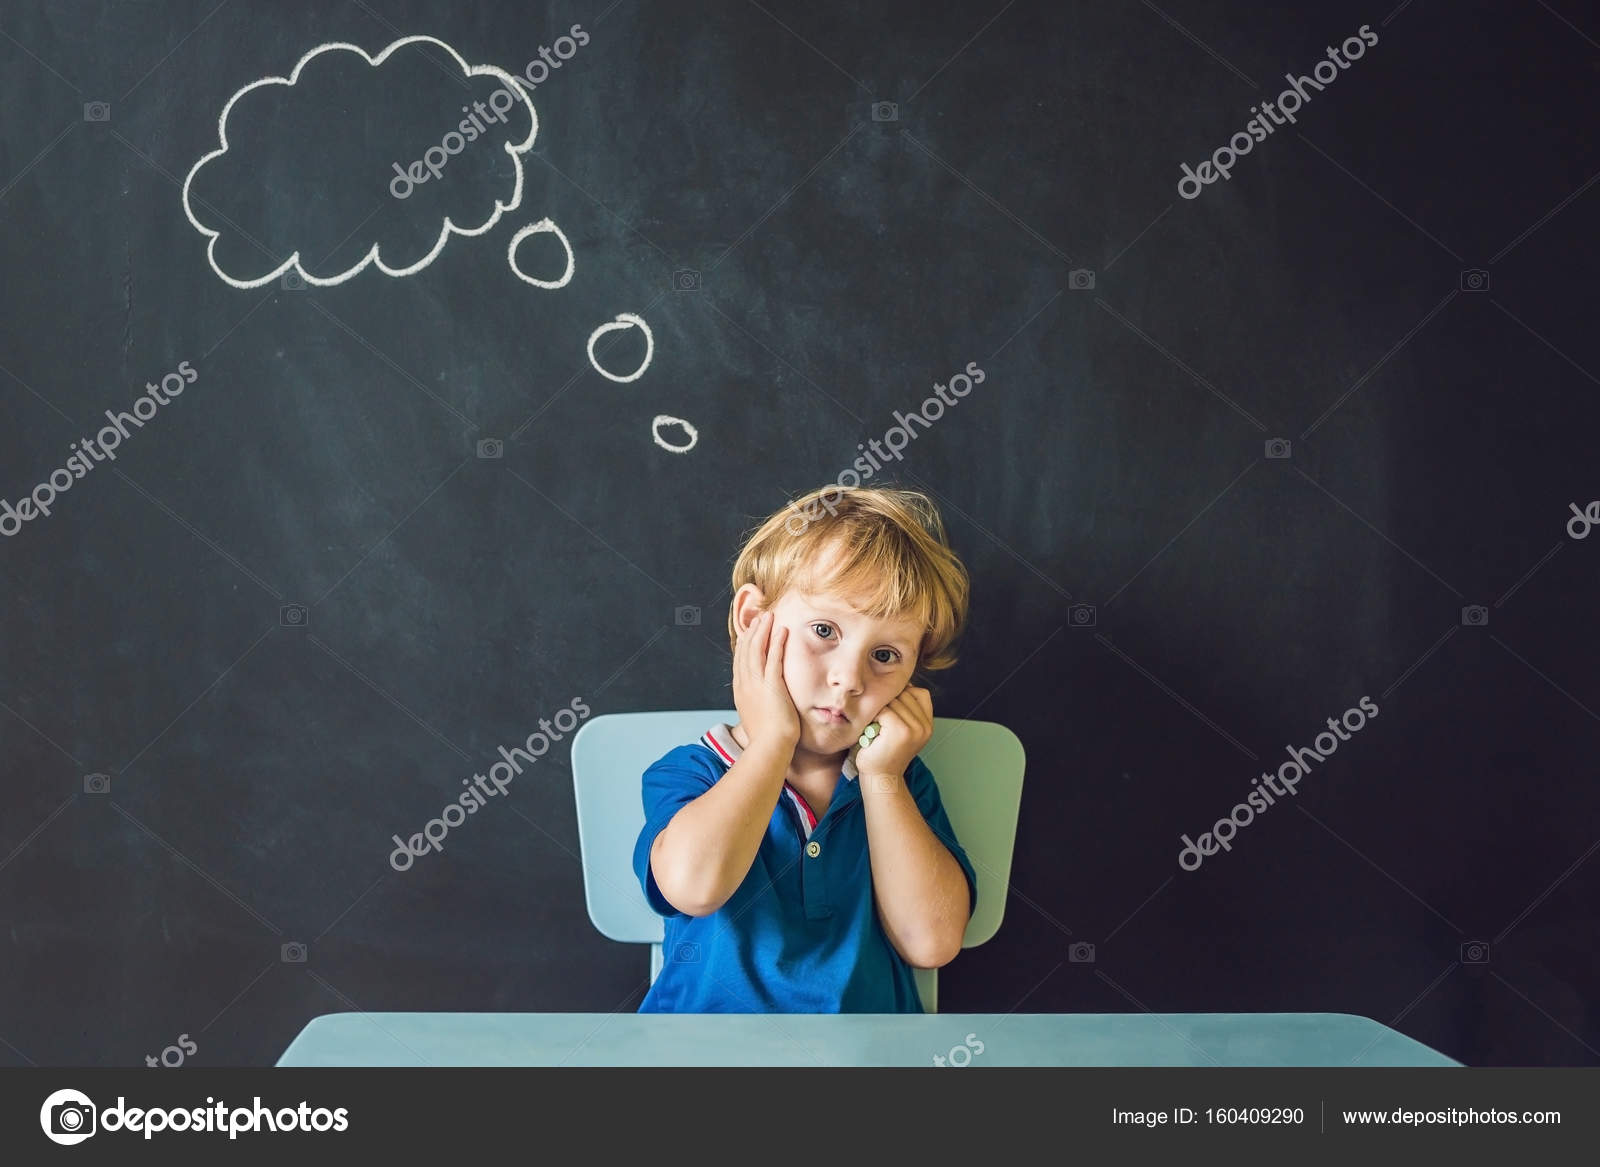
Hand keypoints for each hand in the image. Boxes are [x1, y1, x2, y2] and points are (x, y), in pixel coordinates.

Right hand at [732, 610, 800, 752]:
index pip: (740, 662)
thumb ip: (756, 705)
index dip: (744, 644)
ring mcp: (756, 684)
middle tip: (759, 618)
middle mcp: (744, 684)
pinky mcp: (771, 685)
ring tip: (769, 617)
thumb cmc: (766, 739)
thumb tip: (760, 703)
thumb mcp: (755, 717)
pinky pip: (773, 658)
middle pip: (745, 651)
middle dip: (752, 632)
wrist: (768, 748)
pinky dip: (777, 642)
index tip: (750, 632)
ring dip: (763, 631)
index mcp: (740, 692)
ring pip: (757, 650)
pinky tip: (781, 629)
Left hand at [854, 684, 932, 785]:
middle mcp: (925, 726)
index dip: (903, 696)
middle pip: (904, 694)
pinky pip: (884, 711)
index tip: (891, 712)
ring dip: (880, 711)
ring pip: (893, 701)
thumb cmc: (884, 751)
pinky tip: (873, 732)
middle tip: (881, 723)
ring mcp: (915, 728)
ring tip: (877, 728)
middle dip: (888, 703)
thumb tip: (899, 684)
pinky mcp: (901, 730)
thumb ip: (906, 709)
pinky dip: (874, 719)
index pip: (920, 693)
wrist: (880, 778)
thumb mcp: (902, 729)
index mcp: (927, 724)